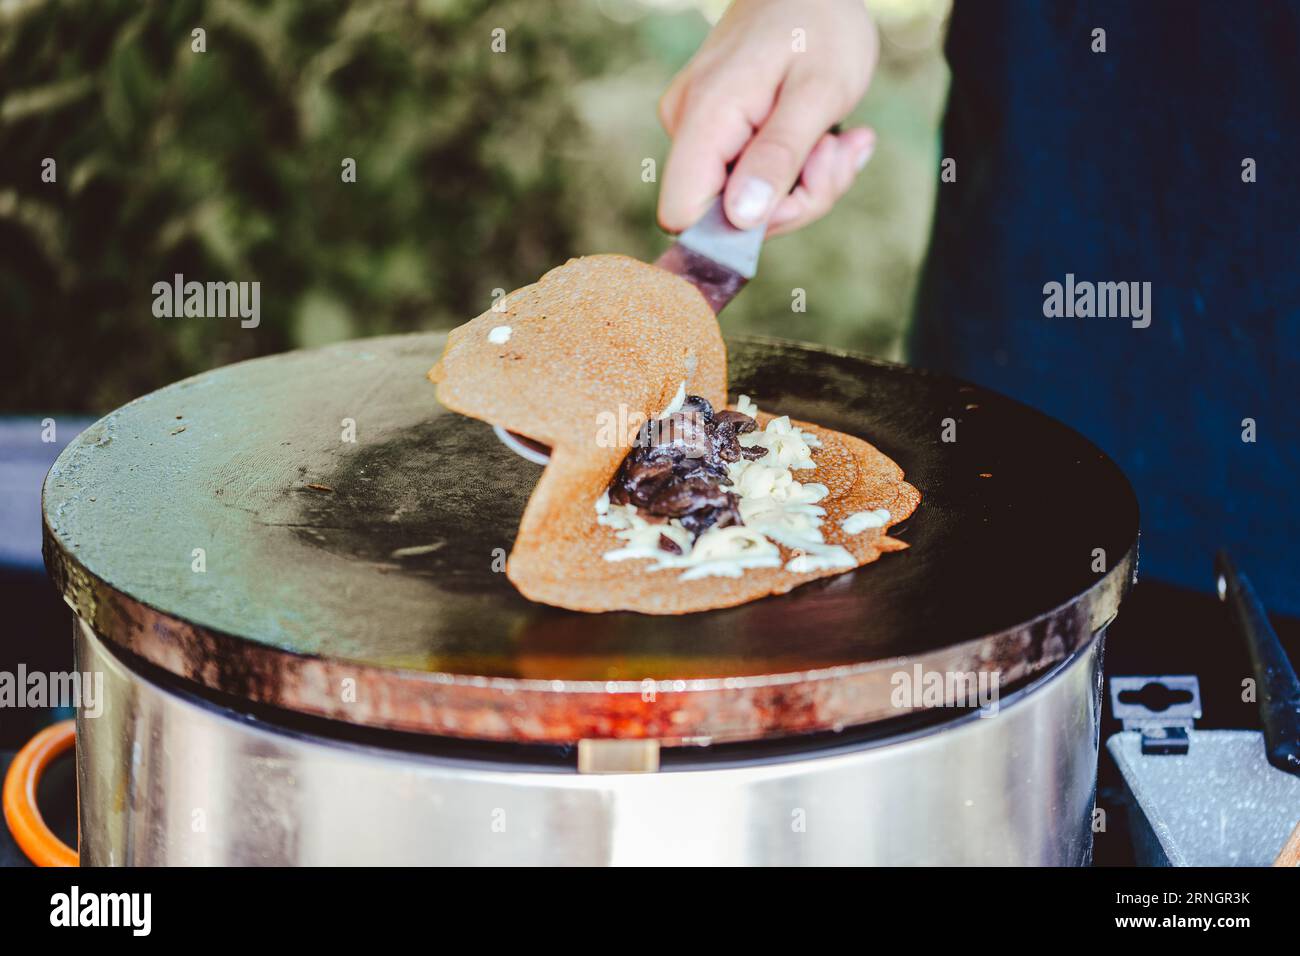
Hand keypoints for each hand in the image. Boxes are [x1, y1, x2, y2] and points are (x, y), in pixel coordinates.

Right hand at [657, 0, 878, 236]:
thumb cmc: (820, 23)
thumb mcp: (818, 92)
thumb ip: (778, 157)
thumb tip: (741, 219)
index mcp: (704, 117)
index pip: (683, 214)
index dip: (740, 228)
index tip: (796, 193)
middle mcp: (687, 126)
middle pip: (724, 215)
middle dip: (792, 200)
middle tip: (836, 153)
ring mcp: (698, 129)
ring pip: (745, 201)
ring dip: (805, 184)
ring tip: (840, 139)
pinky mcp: (716, 131)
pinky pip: (752, 178)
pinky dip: (797, 169)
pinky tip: (827, 136)